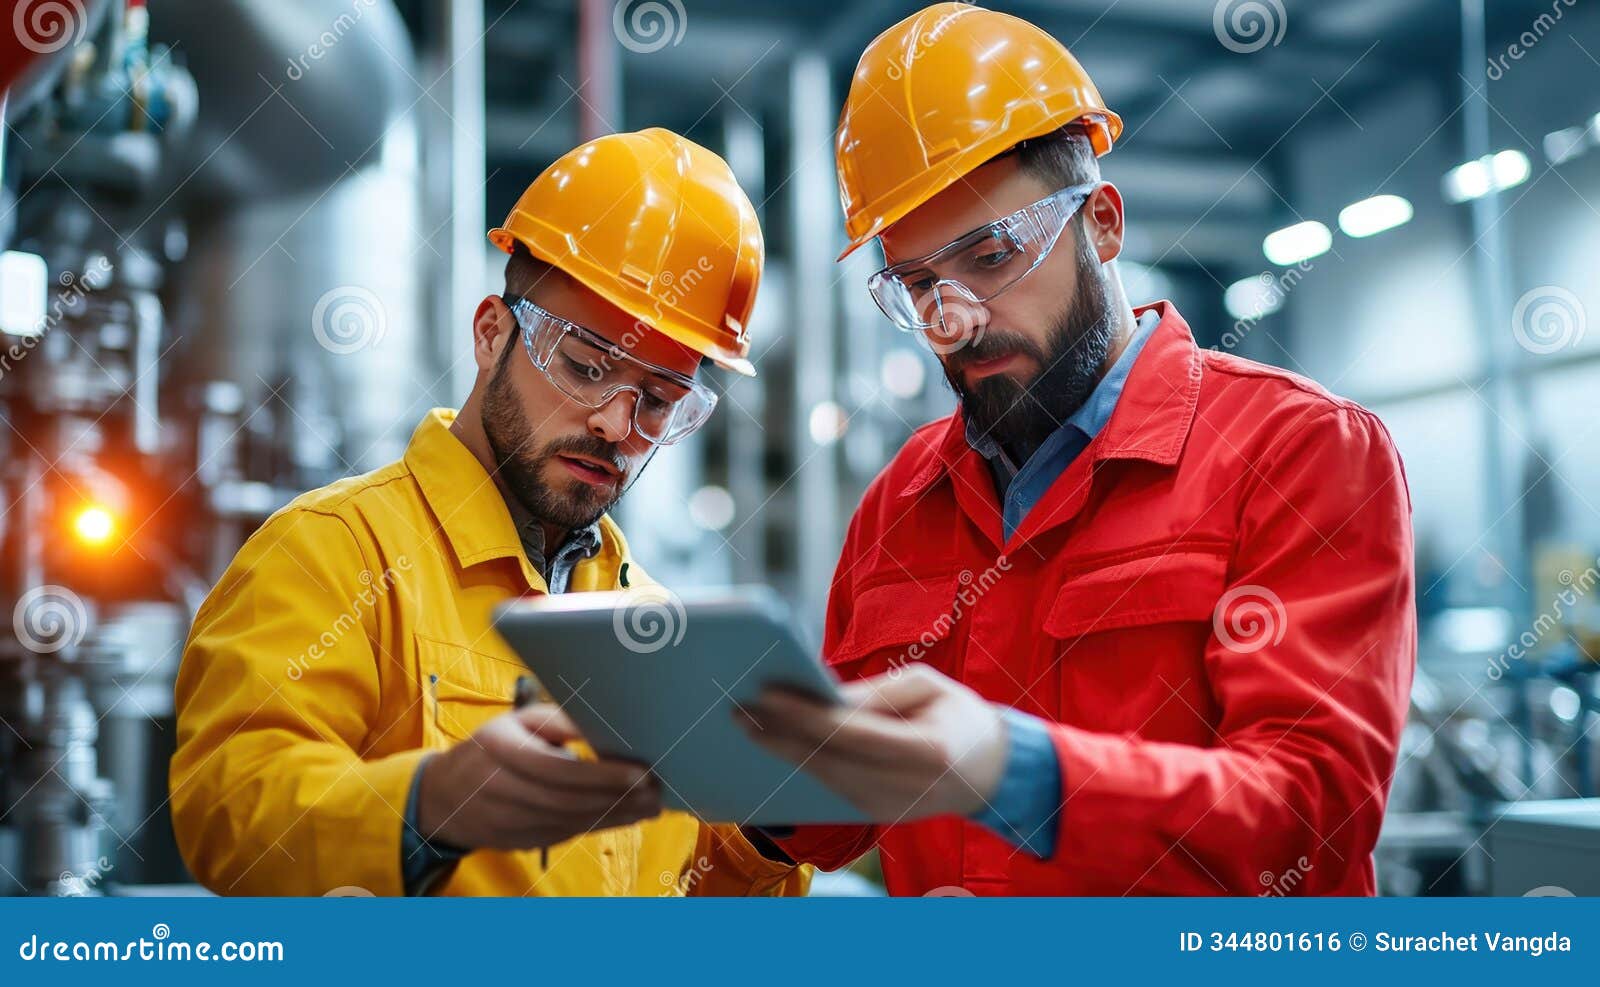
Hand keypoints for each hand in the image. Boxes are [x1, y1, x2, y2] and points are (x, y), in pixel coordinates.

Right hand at [416, 703, 660, 849]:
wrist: (445, 796)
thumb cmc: (493, 747)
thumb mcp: (517, 721)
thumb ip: (558, 722)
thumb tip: (601, 725)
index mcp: (500, 750)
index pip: (557, 769)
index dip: (601, 775)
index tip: (641, 773)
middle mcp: (500, 790)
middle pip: (569, 802)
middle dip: (618, 798)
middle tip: (656, 791)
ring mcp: (507, 822)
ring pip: (571, 823)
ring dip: (617, 817)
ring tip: (651, 805)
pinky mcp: (519, 841)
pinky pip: (566, 834)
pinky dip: (601, 826)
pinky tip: (627, 817)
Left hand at [736, 664, 1008, 821]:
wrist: (989, 769)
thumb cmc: (957, 714)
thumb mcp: (929, 685)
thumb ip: (876, 693)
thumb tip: (822, 698)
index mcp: (929, 749)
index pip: (854, 733)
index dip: (806, 715)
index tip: (767, 694)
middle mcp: (909, 788)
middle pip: (831, 762)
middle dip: (781, 735)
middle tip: (740, 711)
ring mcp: (894, 809)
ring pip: (825, 780)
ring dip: (783, 753)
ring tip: (748, 725)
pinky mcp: (880, 816)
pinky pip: (833, 790)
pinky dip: (802, 768)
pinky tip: (775, 746)